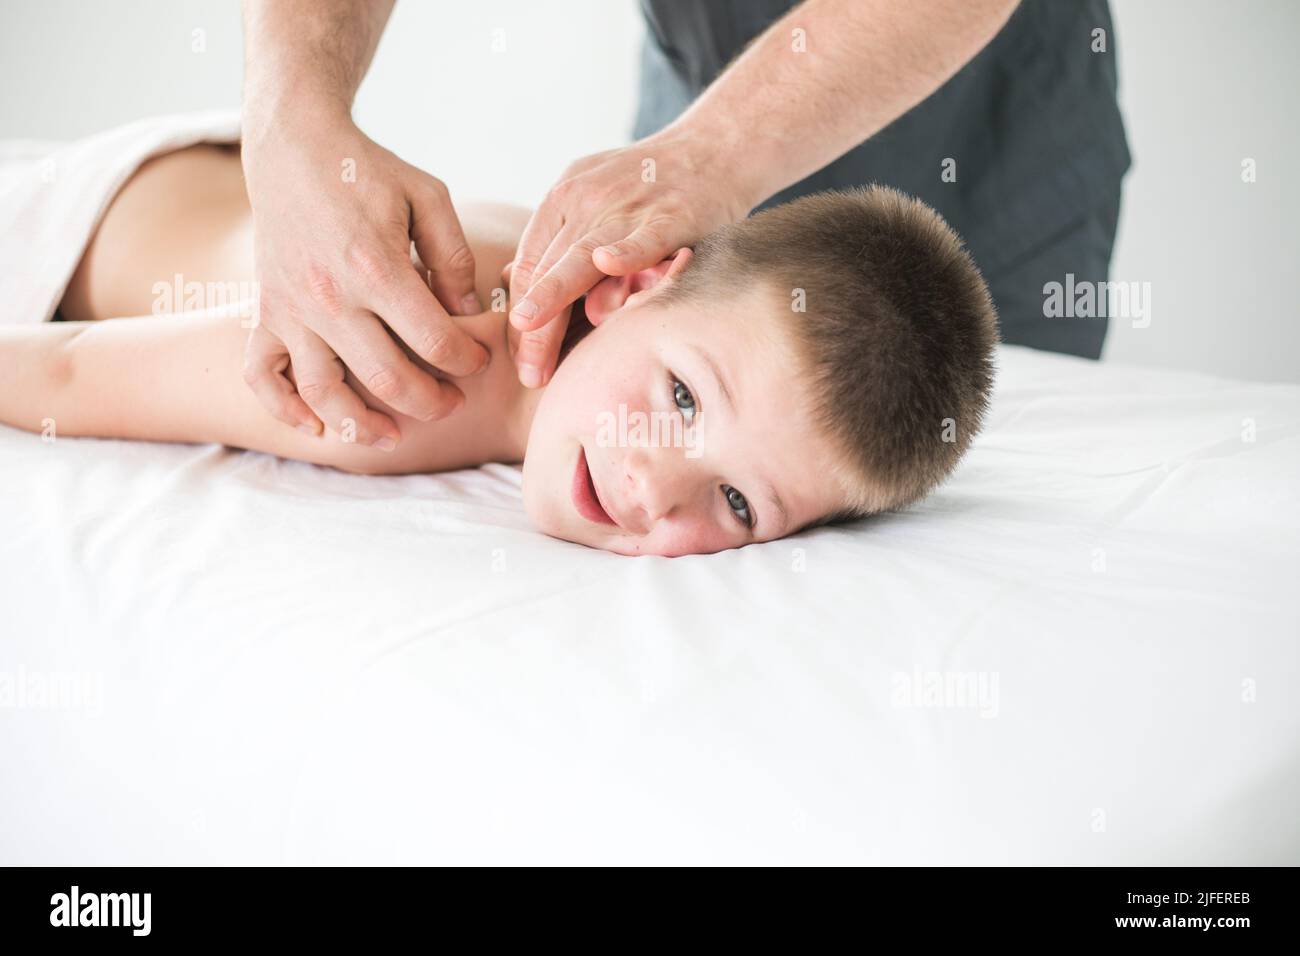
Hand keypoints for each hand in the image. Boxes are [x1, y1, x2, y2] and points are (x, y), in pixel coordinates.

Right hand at [241, 113, 490, 447]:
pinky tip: (317, 428)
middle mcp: (329, 297)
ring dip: (363, 426)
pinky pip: (261, 375)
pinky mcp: (264, 311)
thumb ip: (453, 258)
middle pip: (388, 379)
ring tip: (394, 437)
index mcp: (376, 267)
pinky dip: (284, 409)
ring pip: (324, 392)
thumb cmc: (368, 170)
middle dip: (432, 401)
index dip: (468, 360)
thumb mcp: (428, 196)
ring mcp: (291, 309)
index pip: (435, 341)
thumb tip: (469, 314)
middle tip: (453, 400)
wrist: (292, 145)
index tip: (480, 358)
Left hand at [507, 129, 754, 387]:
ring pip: (581, 257)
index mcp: (562, 200)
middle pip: (547, 270)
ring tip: (535, 337)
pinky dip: (625, 251)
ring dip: (554, 297)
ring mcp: (626, 207)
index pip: (529, 265)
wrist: (714, 149)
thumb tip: (510, 280)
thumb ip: (558, 240)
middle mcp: (585, 201)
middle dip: (535, 327)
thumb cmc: (651, 187)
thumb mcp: (592, 200)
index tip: (519, 359)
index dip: (520, 314)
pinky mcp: (670, 215)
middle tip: (527, 373)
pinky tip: (605, 266)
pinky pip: (643, 238)